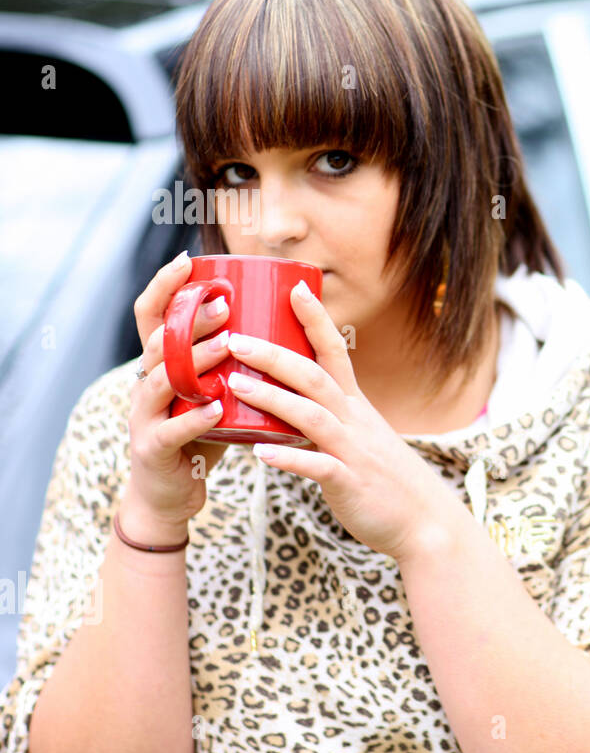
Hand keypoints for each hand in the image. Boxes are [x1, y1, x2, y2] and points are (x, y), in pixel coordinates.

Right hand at [125, 251, 233, 534]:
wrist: (171, 492)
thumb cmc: (201, 434)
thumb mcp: (216, 389)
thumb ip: (235, 360)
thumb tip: (282, 320)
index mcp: (160, 364)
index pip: (152, 315)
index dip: (165, 286)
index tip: (190, 260)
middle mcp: (145, 383)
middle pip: (159, 341)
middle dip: (190, 319)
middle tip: (225, 304)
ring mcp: (143, 416)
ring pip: (161, 379)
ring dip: (195, 360)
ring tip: (227, 346)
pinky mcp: (151, 449)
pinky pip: (171, 430)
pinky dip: (195, 418)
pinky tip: (216, 408)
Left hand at [226, 280, 465, 563]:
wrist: (425, 522)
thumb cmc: (387, 480)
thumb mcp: (363, 438)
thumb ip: (330, 419)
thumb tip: (289, 406)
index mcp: (356, 406)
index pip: (336, 351)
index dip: (316, 319)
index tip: (295, 287)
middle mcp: (355, 421)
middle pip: (314, 376)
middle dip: (274, 355)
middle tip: (235, 338)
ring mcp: (353, 451)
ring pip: (311, 415)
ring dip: (273, 398)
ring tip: (235, 385)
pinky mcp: (349, 483)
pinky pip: (317, 467)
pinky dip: (289, 459)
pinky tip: (260, 455)